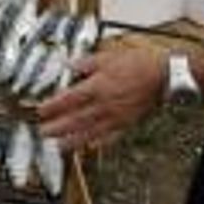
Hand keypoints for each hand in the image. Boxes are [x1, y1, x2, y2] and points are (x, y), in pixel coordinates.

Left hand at [37, 47, 165, 151]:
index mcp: (97, 86)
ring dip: (72, 140)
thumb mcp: (107, 57)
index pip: (69, 99)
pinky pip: (111, 137)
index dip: (53, 106)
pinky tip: (91, 146)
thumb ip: (85, 63)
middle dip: (57, 127)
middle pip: (75, 119)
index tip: (41, 110)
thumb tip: (68, 64)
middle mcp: (104, 105)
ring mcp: (115, 116)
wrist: (163, 75)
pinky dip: (99, 143)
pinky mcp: (127, 123)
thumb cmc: (137, 64)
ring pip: (90, 132)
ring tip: (59, 145)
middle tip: (43, 132)